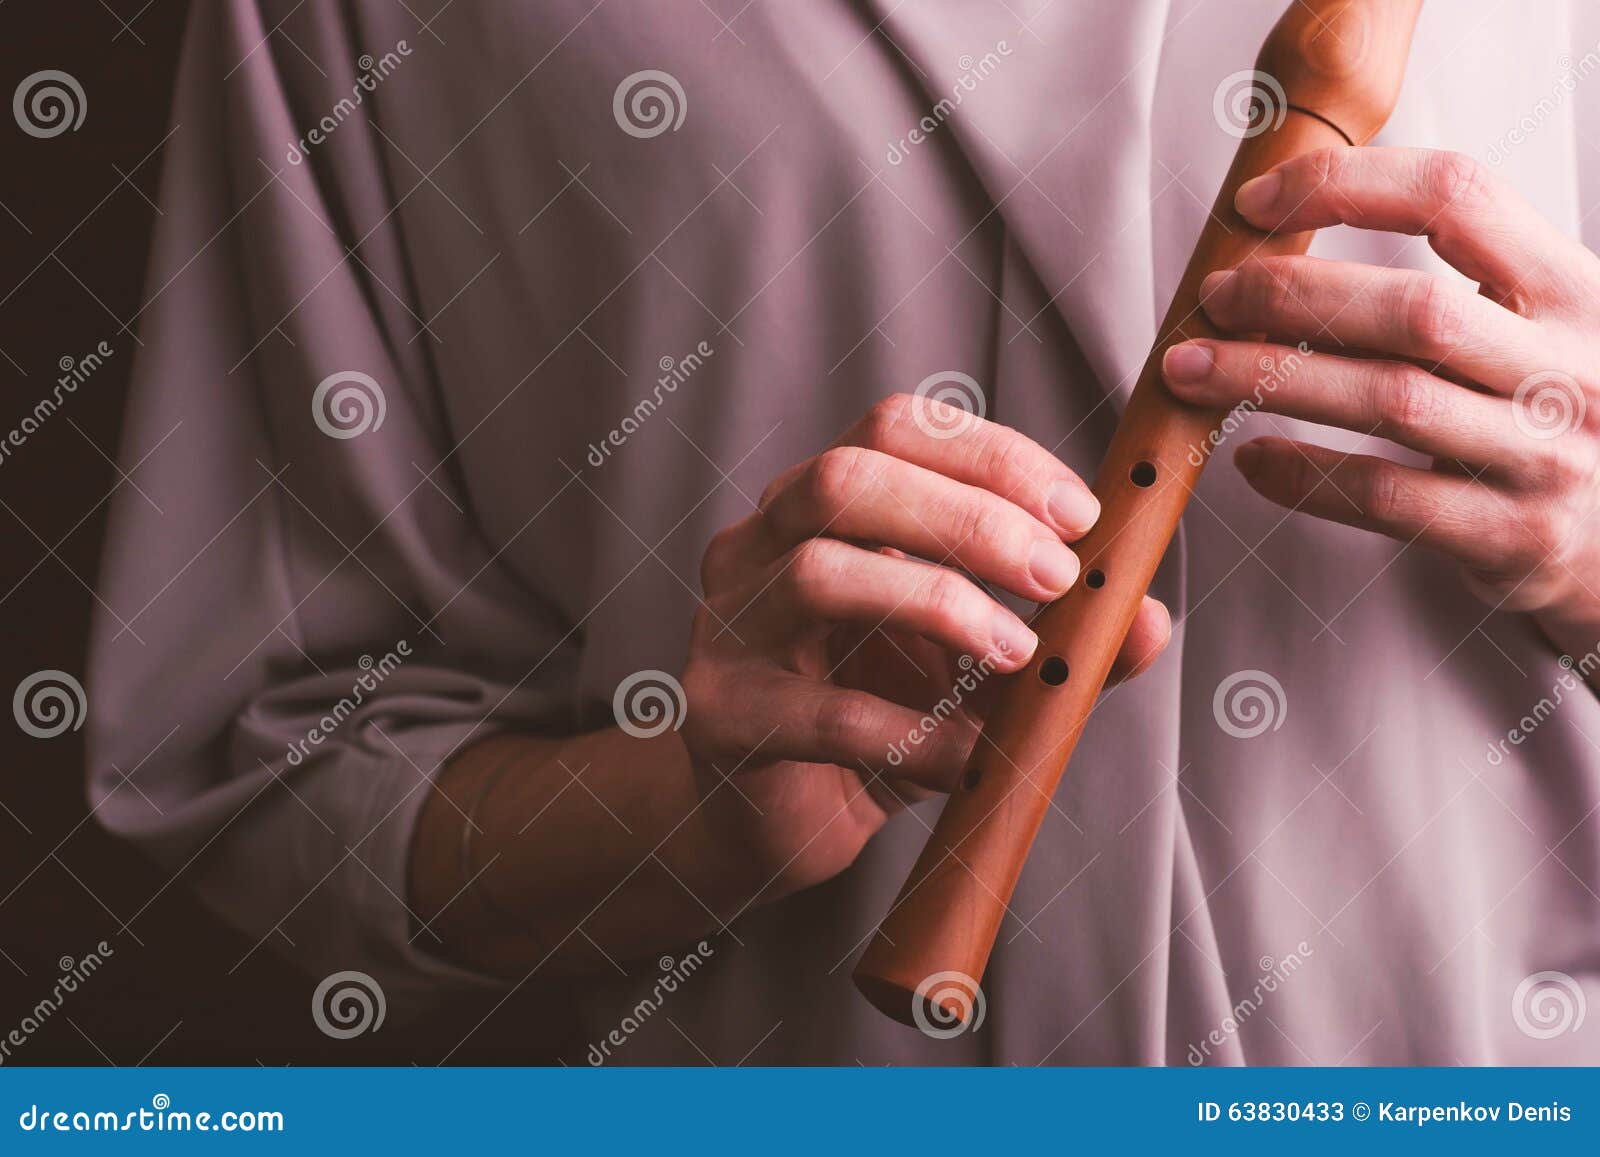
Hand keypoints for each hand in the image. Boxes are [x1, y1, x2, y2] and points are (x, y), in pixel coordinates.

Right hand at [682, 393, 1170, 894]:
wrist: (778, 818)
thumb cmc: (876, 719)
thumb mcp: (975, 669)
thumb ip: (1061, 640)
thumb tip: (1150, 622)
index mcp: (816, 505)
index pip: (894, 429)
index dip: (991, 456)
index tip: (1079, 514)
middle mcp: (758, 546)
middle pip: (848, 479)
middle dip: (969, 519)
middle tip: (1058, 575)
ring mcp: (728, 627)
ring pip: (821, 573)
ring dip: (941, 603)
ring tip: (1020, 653)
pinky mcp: (723, 716)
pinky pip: (826, 713)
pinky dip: (917, 733)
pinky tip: (976, 759)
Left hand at [1162, 146, 1599, 647]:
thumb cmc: (1568, 418)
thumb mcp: (1548, 329)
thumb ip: (1464, 284)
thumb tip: (1298, 240)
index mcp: (1575, 289)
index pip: (1458, 197)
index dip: (1346, 187)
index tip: (1260, 203)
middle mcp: (1568, 367)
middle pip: (1411, 308)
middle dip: (1291, 295)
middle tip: (1213, 297)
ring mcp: (1547, 456)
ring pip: (1389, 400)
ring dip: (1271, 378)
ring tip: (1192, 369)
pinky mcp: (1515, 537)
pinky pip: (1387, 499)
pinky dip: (1305, 476)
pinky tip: (1251, 460)